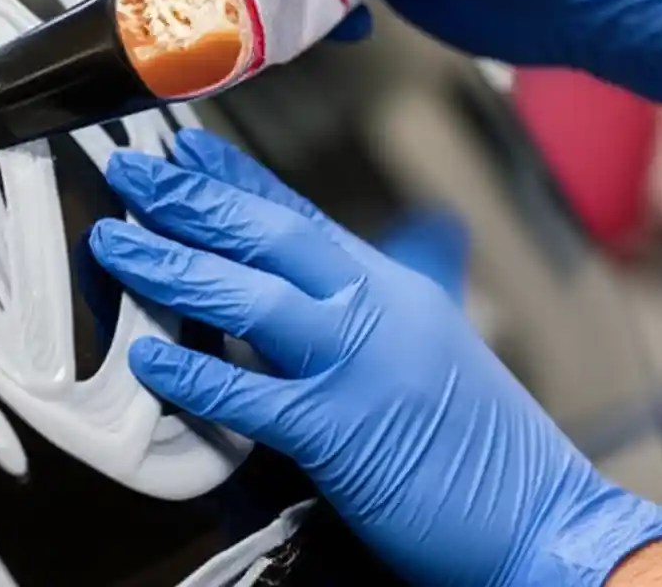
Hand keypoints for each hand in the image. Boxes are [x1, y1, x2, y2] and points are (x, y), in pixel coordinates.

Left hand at [89, 129, 661, 584]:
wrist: (546, 515)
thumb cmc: (486, 442)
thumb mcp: (438, 341)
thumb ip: (403, 288)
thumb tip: (409, 241)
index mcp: (389, 288)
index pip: (298, 215)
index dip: (234, 176)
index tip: (183, 146)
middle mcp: (372, 311)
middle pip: (266, 236)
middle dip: (190, 199)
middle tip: (131, 173)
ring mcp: (357, 368)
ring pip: (248, 299)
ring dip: (173, 267)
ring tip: (115, 244)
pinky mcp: (342, 433)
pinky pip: (250, 397)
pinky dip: (194, 379)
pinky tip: (148, 360)